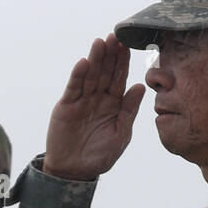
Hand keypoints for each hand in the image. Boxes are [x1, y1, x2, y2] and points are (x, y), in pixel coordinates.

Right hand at [43, 33, 146, 180]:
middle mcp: (98, 98)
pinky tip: (84, 63)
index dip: (123, 63)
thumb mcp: (120, 134)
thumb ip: (129, 110)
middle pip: (105, 72)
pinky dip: (78, 76)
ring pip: (90, 75)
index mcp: (114, 104)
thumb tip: (140, 86)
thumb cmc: (100, 155)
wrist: (75, 171)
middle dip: (110, 55)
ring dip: (95, 59)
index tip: (128, 46)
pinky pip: (74, 88)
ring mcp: (82, 100)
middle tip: (116, 36)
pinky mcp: (67, 105)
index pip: (120, 79)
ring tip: (100, 42)